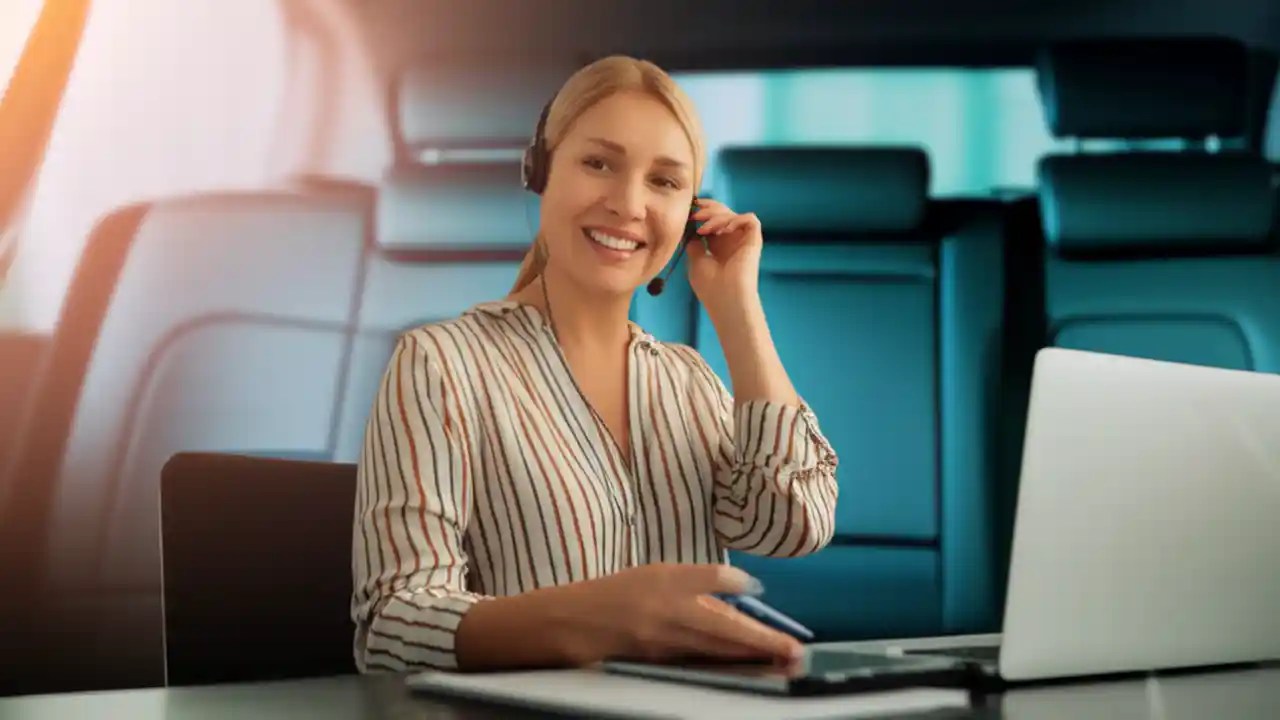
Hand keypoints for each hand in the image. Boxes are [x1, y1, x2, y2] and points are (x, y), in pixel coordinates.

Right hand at [554, 563, 804, 665]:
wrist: (572, 623)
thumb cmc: (619, 593)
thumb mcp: (661, 572)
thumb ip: (705, 577)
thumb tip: (750, 588)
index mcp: (675, 588)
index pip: (724, 597)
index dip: (755, 615)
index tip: (785, 630)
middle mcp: (674, 618)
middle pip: (728, 633)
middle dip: (764, 647)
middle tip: (796, 656)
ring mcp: (667, 645)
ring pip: (718, 654)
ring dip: (752, 661)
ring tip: (781, 665)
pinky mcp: (661, 663)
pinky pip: (700, 665)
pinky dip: (725, 667)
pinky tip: (745, 669)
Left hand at [686, 198, 763, 314]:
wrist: (726, 299)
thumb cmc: (710, 286)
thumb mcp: (695, 261)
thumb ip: (694, 244)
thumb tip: (691, 230)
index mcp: (718, 247)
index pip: (713, 221)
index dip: (703, 212)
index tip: (689, 211)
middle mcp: (732, 242)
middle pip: (724, 213)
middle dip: (709, 208)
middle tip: (695, 214)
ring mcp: (743, 241)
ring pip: (734, 214)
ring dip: (717, 217)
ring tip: (704, 229)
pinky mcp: (754, 241)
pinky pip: (750, 220)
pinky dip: (736, 219)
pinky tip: (723, 231)